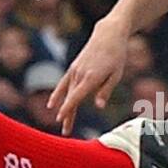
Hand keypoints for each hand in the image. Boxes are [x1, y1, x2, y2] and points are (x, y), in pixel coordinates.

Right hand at [48, 18, 129, 133]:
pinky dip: (57, 94)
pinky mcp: (73, 68)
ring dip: (64, 108)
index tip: (60, 119)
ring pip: (67, 93)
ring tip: (62, 123)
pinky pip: (63, 83)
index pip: (76, 97)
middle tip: (65, 132)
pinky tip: (51, 104)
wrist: (108, 35)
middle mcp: (80, 74)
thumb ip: (105, 90)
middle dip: (67, 115)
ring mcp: (75, 70)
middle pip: (71, 98)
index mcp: (91, 77)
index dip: (68, 109)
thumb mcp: (116, 74)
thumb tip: (99, 106)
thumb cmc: (116, 56)